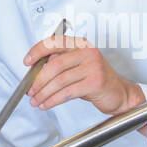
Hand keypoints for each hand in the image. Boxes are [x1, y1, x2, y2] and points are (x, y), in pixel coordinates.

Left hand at [23, 34, 144, 115]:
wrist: (119, 94)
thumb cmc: (96, 81)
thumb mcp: (77, 68)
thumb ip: (59, 65)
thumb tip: (35, 72)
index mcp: (81, 44)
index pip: (55, 42)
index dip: (38, 51)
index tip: (27, 62)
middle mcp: (88, 52)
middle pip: (55, 65)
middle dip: (38, 80)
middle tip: (30, 90)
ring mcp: (93, 66)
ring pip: (59, 80)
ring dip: (44, 93)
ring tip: (36, 101)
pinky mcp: (95, 81)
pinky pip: (68, 92)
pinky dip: (53, 100)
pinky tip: (47, 104)